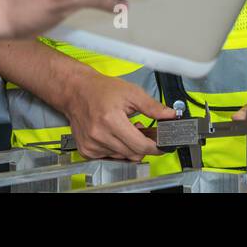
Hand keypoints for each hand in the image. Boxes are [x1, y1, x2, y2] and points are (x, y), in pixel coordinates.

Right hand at [62, 69, 177, 161]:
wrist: (76, 91)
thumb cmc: (101, 89)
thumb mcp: (131, 92)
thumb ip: (152, 106)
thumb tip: (170, 115)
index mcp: (111, 120)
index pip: (140, 145)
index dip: (155, 147)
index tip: (161, 144)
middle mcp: (99, 135)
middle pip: (133, 154)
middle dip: (143, 145)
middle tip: (141, 130)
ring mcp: (91, 145)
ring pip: (122, 156)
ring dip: (129, 146)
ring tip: (125, 129)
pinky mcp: (86, 150)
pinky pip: (110, 157)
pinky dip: (116, 149)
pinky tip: (114, 135)